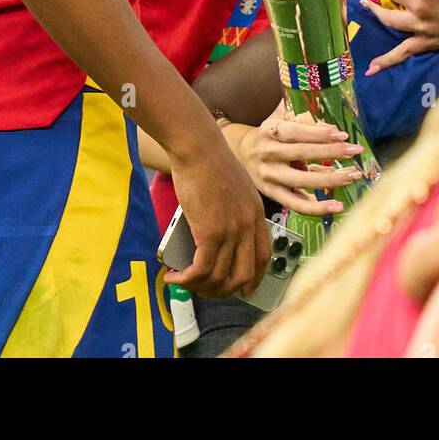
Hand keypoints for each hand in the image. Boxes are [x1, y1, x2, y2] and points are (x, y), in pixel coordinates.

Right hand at [168, 136, 271, 298]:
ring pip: (220, 277)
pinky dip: (187, 280)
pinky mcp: (210, 233)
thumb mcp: (234, 189)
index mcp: (256, 214)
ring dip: (201, 288)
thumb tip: (212, 239)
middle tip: (206, 290)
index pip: (263, 257)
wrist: (199, 149)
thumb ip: (231, 213)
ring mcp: (231, 231)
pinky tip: (175, 277)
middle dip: (223, 290)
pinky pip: (201, 270)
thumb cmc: (210, 162)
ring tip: (185, 282)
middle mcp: (248, 226)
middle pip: (242, 275)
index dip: (253, 278)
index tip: (244, 289)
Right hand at [232, 101, 364, 215]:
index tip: (341, 133)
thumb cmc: (266, 135)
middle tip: (355, 150)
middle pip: (301, 153)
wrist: (239, 155)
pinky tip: (336, 206)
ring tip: (352, 176)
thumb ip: (297, 114)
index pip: (295, 131)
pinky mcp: (272, 194)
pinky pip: (296, 204)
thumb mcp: (276, 119)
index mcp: (269, 131)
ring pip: (301, 181)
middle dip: (331, 152)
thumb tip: (323, 108)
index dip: (318, 133)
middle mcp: (268, 153)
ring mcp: (270, 176)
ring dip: (329, 180)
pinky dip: (316, 208)